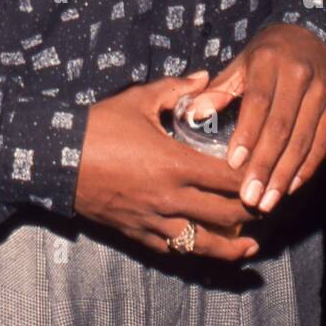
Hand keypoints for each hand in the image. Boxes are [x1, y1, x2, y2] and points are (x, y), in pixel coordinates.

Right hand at [74, 70, 261, 262]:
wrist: (57, 159)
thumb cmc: (98, 126)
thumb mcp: (138, 100)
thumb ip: (176, 89)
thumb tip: (204, 76)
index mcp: (174, 163)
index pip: (227, 178)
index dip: (252, 180)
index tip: (267, 176)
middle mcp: (169, 197)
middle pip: (224, 214)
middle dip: (251, 213)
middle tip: (268, 207)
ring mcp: (153, 219)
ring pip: (202, 242)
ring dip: (231, 246)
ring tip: (251, 246)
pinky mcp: (136, 232)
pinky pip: (173, 249)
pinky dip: (194, 249)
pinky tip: (205, 247)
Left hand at [183, 24, 325, 213]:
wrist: (318, 33)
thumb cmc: (270, 53)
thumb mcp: (243, 62)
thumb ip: (220, 89)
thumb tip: (192, 114)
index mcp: (268, 62)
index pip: (257, 102)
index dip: (247, 134)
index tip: (233, 164)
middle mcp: (298, 75)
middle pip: (280, 127)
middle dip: (264, 165)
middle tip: (249, 197)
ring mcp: (320, 92)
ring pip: (302, 140)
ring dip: (285, 175)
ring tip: (268, 202)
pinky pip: (322, 142)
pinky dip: (307, 167)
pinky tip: (292, 187)